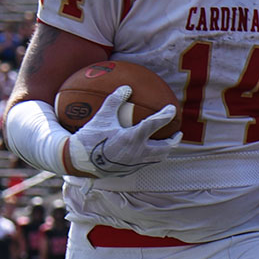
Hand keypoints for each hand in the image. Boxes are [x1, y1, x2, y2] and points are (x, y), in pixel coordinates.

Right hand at [66, 85, 180, 177]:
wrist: (79, 162)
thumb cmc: (90, 137)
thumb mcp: (101, 116)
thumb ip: (115, 100)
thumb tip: (126, 87)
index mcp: (132, 138)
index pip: (155, 124)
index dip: (165, 115)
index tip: (172, 109)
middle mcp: (138, 152)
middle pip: (165, 148)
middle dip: (174, 140)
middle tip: (178, 133)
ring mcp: (135, 163)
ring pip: (158, 158)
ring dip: (165, 150)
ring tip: (167, 144)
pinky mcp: (130, 170)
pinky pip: (146, 163)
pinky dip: (152, 156)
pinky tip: (149, 151)